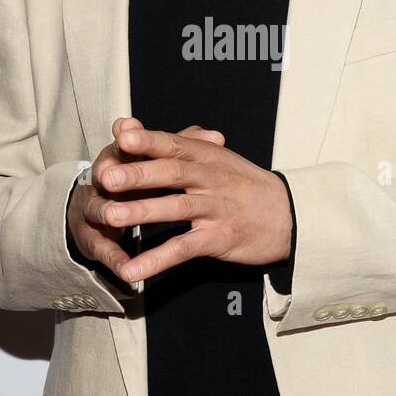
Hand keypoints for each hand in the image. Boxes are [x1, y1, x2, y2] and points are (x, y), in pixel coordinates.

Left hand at [90, 122, 293, 282]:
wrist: (289, 214)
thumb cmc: (241, 184)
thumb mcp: (213, 157)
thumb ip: (169, 143)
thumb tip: (125, 125)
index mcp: (206, 155)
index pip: (174, 144)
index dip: (148, 140)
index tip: (121, 136)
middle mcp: (211, 178)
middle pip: (172, 173)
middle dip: (138, 174)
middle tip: (106, 177)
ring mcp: (216, 208)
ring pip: (176, 208)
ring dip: (142, 212)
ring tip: (109, 217)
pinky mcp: (219, 238)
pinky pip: (184, 248)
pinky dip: (157, 260)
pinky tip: (133, 270)